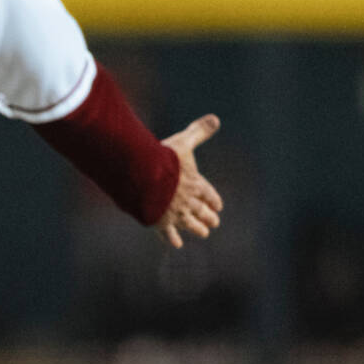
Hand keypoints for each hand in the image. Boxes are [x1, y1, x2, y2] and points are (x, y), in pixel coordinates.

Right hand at [157, 114, 223, 248]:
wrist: (144, 177)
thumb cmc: (163, 158)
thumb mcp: (183, 142)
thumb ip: (199, 131)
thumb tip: (216, 118)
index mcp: (195, 183)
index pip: (209, 194)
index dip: (214, 200)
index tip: (218, 207)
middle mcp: (188, 201)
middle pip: (202, 211)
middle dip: (208, 217)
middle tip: (214, 223)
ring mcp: (174, 213)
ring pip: (190, 224)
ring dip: (197, 229)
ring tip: (203, 233)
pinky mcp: (160, 221)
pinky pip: (168, 233)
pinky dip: (172, 238)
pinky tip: (177, 244)